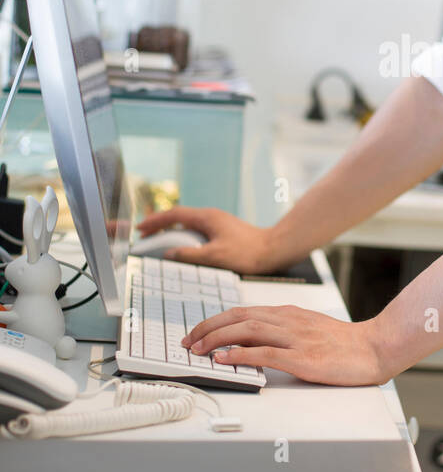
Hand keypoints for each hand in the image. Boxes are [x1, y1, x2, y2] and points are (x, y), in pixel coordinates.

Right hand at [134, 206, 288, 272]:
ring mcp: (217, 222)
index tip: (140, 228)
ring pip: (188, 224)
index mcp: (207, 217)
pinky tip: (181, 247)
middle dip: (159, 225)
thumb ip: (189, 255)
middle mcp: (211, 216)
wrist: (273, 250)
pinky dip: (184, 236)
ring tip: (157, 242)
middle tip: (144, 235)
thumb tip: (169, 254)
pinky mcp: (222, 230)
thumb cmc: (248, 252)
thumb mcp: (214, 256)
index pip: (174, 215)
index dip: (155, 221)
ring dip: (171, 231)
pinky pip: (197, 230)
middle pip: (179, 217)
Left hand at [181, 305, 387, 386]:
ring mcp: (295, 338)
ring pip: (247, 331)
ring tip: (199, 350)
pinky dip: (240, 355)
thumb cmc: (342, 343)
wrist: (374, 348)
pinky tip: (225, 359)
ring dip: (217, 340)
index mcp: (287, 313)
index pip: (241, 311)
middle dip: (208, 329)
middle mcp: (288, 321)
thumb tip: (250, 341)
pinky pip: (266, 354)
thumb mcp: (307, 328)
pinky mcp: (303, 358)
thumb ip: (281, 330)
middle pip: (238, 317)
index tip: (196, 332)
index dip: (214, 321)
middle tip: (188, 342)